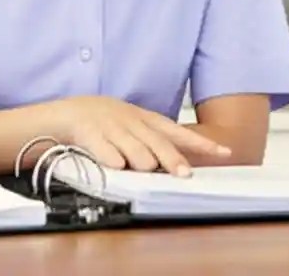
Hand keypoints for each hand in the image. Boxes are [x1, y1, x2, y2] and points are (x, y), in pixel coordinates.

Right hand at [56, 96, 229, 176]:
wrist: (64, 113)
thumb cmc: (101, 123)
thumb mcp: (131, 126)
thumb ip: (152, 141)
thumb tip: (177, 164)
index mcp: (144, 119)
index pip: (178, 131)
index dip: (201, 143)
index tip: (224, 151)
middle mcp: (131, 122)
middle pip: (159, 144)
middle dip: (173, 161)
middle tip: (184, 175)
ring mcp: (111, 127)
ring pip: (136, 150)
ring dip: (142, 163)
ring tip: (142, 169)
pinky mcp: (90, 134)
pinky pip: (107, 152)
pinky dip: (113, 160)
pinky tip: (116, 165)